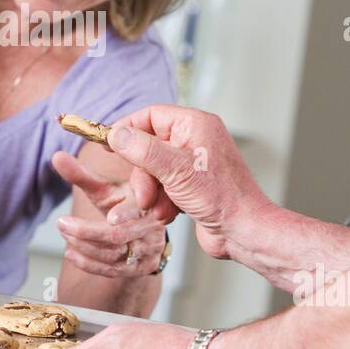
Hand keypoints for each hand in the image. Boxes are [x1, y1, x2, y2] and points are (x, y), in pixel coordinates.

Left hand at [50, 151, 167, 276]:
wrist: (144, 230)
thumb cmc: (122, 204)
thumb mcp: (106, 188)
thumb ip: (82, 175)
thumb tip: (56, 156)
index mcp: (147, 202)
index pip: (137, 210)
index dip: (126, 214)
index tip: (110, 215)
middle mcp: (151, 228)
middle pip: (118, 236)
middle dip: (86, 231)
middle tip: (62, 223)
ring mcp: (148, 250)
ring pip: (113, 255)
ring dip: (83, 246)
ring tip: (65, 234)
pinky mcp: (141, 268)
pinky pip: (112, 271)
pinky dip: (88, 263)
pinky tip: (70, 253)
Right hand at [107, 106, 273, 260]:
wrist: (243, 232)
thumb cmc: (221, 197)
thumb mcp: (175, 170)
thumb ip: (142, 150)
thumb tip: (116, 134)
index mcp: (195, 125)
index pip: (150, 116)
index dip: (127, 129)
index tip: (106, 144)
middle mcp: (194, 140)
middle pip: (148, 147)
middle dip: (142, 175)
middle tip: (144, 196)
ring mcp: (193, 164)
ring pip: (152, 171)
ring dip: (151, 193)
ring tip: (159, 209)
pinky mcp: (191, 186)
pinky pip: (163, 187)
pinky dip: (161, 202)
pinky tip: (170, 214)